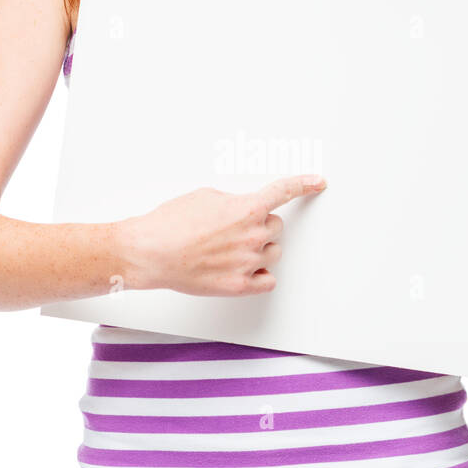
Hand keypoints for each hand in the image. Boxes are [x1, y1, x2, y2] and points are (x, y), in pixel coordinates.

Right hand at [122, 175, 326, 295]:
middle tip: (234, 231)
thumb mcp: (206, 197)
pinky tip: (244, 270)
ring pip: (273, 253)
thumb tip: (241, 211)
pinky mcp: (239, 285)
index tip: (317, 182)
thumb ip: (233, 202)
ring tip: (230, 250)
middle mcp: (253, 235)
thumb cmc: (171, 223)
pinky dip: (260, 275)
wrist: (150, 252)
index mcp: (247, 209)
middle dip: (260, 226)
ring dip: (259, 250)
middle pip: (276, 228)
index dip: (303, 185)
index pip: (283, 192)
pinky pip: (268, 281)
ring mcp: (249, 262)